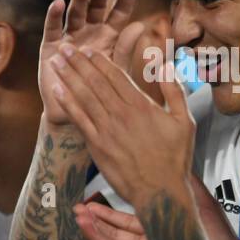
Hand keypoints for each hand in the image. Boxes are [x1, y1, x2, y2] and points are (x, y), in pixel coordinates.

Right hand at [38, 0, 141, 126]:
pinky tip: (58, 3)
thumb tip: (140, 25)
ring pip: (75, 14)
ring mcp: (70, 37)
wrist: (78, 113)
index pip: (119, 13)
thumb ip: (125, 48)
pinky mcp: (51, 46)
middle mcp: (90, 31)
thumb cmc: (102, 91)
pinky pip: (53, 28)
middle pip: (96, 9)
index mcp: (110, 36)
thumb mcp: (117, 70)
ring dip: (78, 0)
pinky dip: (54, 15)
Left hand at [49, 37, 194, 209]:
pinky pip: (79, 120)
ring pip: (84, 97)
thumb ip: (174, 90)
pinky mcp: (97, 146)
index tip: (87, 49)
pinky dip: (67, 103)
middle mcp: (122, 114)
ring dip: (68, 77)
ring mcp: (107, 130)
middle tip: (64, 48)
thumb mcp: (184, 120)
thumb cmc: (175, 158)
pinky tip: (56, 90)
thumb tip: (166, 65)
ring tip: (56, 62)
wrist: (160, 192)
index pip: (116, 76)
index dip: (99, 61)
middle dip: (78, 63)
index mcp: (142, 105)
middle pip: (95, 82)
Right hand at [75, 196, 152, 239]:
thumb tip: (133, 195)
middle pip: (115, 235)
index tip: (88, 206)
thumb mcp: (169, 220)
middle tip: (77, 212)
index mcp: (153, 231)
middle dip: (95, 223)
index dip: (107, 214)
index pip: (125, 222)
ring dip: (95, 236)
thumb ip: (151, 213)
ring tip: (79, 222)